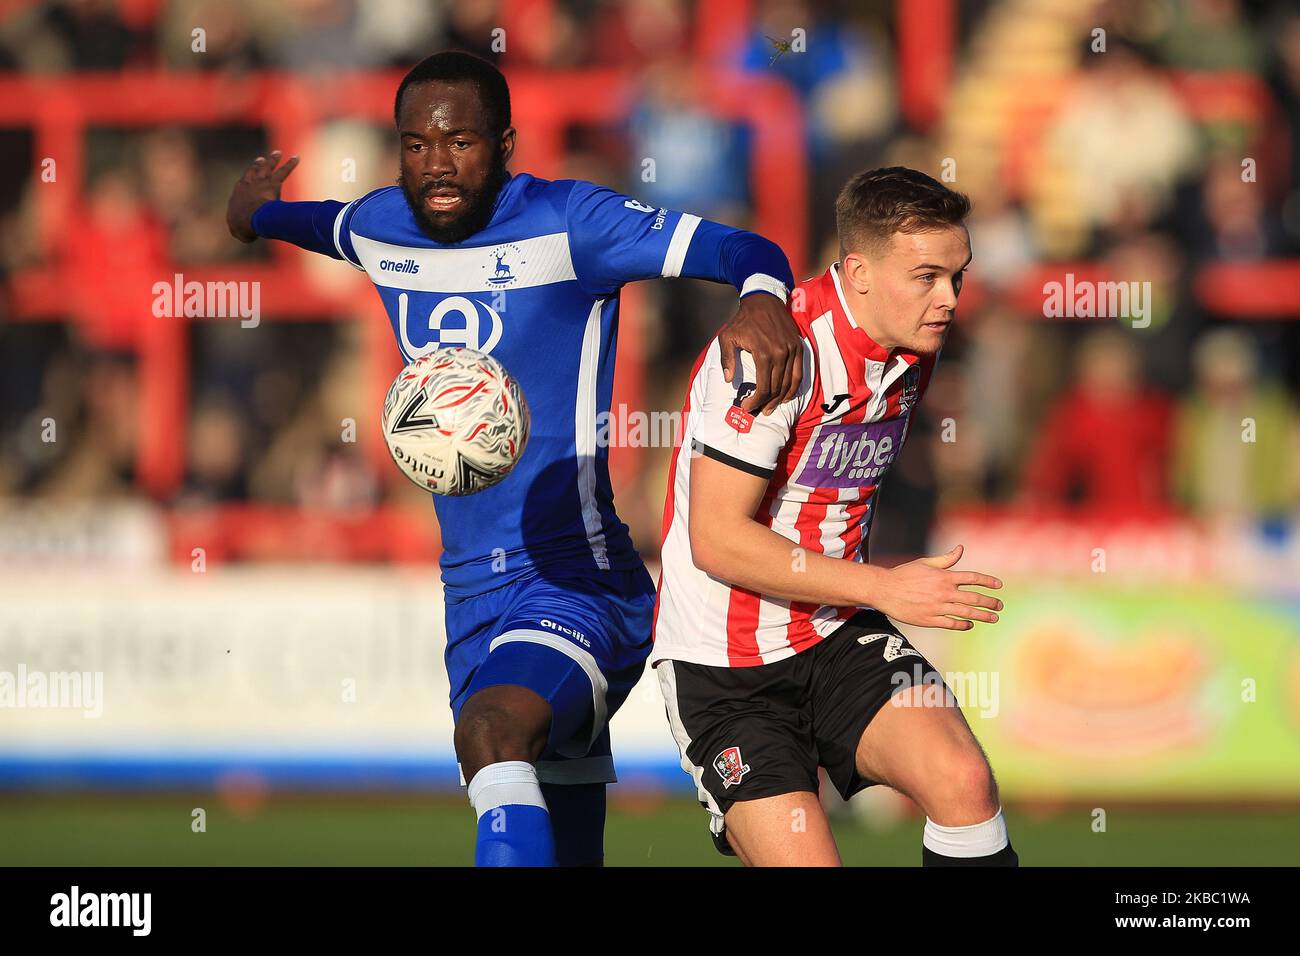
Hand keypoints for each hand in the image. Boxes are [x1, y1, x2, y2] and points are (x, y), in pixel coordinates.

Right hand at [227, 149, 299, 242]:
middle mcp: (249, 184)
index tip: (251, 174)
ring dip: (273, 159)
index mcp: (239, 193)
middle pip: (255, 171)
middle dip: (260, 164)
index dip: (248, 179)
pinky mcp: (273, 184)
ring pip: (268, 168)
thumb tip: (246, 234)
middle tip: (263, 158)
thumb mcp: (239, 230)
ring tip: (278, 153)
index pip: (244, 183)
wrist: (247, 218)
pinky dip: (290, 164)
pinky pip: (283, 172)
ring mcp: (261, 182)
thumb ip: (242, 230)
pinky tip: (297, 157)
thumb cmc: (242, 226)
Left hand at [718, 292, 801, 414]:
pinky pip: (799, 373)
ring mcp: (792, 350)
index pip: (763, 387)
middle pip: (777, 388)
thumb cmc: (743, 320)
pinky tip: (786, 396)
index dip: (755, 401)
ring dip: (781, 399)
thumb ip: (727, 359)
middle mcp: (781, 354)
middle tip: (758, 411)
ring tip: (770, 407)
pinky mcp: (799, 347)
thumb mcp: (727, 337)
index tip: (746, 407)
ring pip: (789, 383)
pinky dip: (794, 387)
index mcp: (763, 354)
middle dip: (766, 403)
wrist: (763, 300)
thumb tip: (728, 380)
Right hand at [872, 544, 1003, 630]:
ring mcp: (937, 607)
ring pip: (966, 612)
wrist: (884, 589)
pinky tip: (970, 624)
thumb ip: (946, 559)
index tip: (999, 586)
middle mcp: (943, 592)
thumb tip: (961, 549)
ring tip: (993, 618)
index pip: (972, 578)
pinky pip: (952, 623)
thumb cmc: (904, 574)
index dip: (988, 581)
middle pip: (974, 598)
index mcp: (944, 576)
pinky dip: (963, 624)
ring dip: (983, 616)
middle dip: (990, 602)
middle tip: (999, 605)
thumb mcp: (925, 562)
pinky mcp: (929, 619)